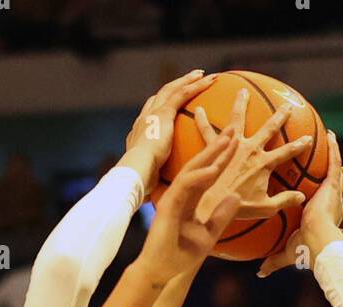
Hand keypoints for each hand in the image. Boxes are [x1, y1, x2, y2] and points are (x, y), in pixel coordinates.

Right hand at [119, 70, 217, 196]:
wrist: (134, 175)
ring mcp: (152, 114)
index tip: (169, 103)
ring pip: (172, 91)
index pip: (149, 116)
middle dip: (174, 88)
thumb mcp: (146, 180)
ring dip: (187, 81)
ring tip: (203, 75)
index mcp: (139, 135)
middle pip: (160, 97)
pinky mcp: (163, 114)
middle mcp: (144, 120)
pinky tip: (208, 80)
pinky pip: (181, 95)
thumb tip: (151, 194)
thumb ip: (151, 179)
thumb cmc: (137, 185)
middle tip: (189, 81)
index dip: (159, 107)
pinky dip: (194, 87)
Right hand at [137, 131, 240, 282]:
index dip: (222, 158)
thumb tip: (236, 196)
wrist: (160, 271)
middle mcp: (181, 194)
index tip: (237, 142)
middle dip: (217, 146)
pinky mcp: (168, 204)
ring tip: (226, 140)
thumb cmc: (180, 256)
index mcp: (190, 200)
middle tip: (233, 129)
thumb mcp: (209, 234)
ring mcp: (174, 197)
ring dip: (210, 154)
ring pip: (193, 169)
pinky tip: (213, 169)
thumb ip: (222, 215)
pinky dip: (200, 176)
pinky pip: (186, 185)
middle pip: (201, 165)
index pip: (208, 175)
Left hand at [192, 86, 309, 221]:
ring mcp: (231, 146)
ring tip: (242, 90)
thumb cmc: (239, 208)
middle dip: (279, 117)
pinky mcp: (215, 149)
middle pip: (268, 129)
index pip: (286, 152)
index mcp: (264, 163)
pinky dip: (202, 121)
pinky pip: (207, 132)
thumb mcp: (266, 207)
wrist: (213, 205)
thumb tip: (302, 198)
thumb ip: (284, 200)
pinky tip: (198, 109)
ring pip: (238, 119)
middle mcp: (250, 149)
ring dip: (241, 103)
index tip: (307, 138)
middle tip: (286, 106)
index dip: (299, 145)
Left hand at [258, 129, 342, 276]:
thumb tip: (260, 272)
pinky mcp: (333, 185)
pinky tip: (330, 135)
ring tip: (327, 134)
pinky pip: (334, 162)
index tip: (308, 179)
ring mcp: (329, 189)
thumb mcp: (285, 252)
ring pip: (330, 163)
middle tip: (318, 149)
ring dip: (330, 148)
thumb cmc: (304, 248)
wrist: (317, 243)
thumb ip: (273, 260)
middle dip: (321, 162)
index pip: (309, 192)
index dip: (310, 188)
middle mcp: (322, 196)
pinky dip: (334, 149)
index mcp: (312, 208)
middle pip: (321, 176)